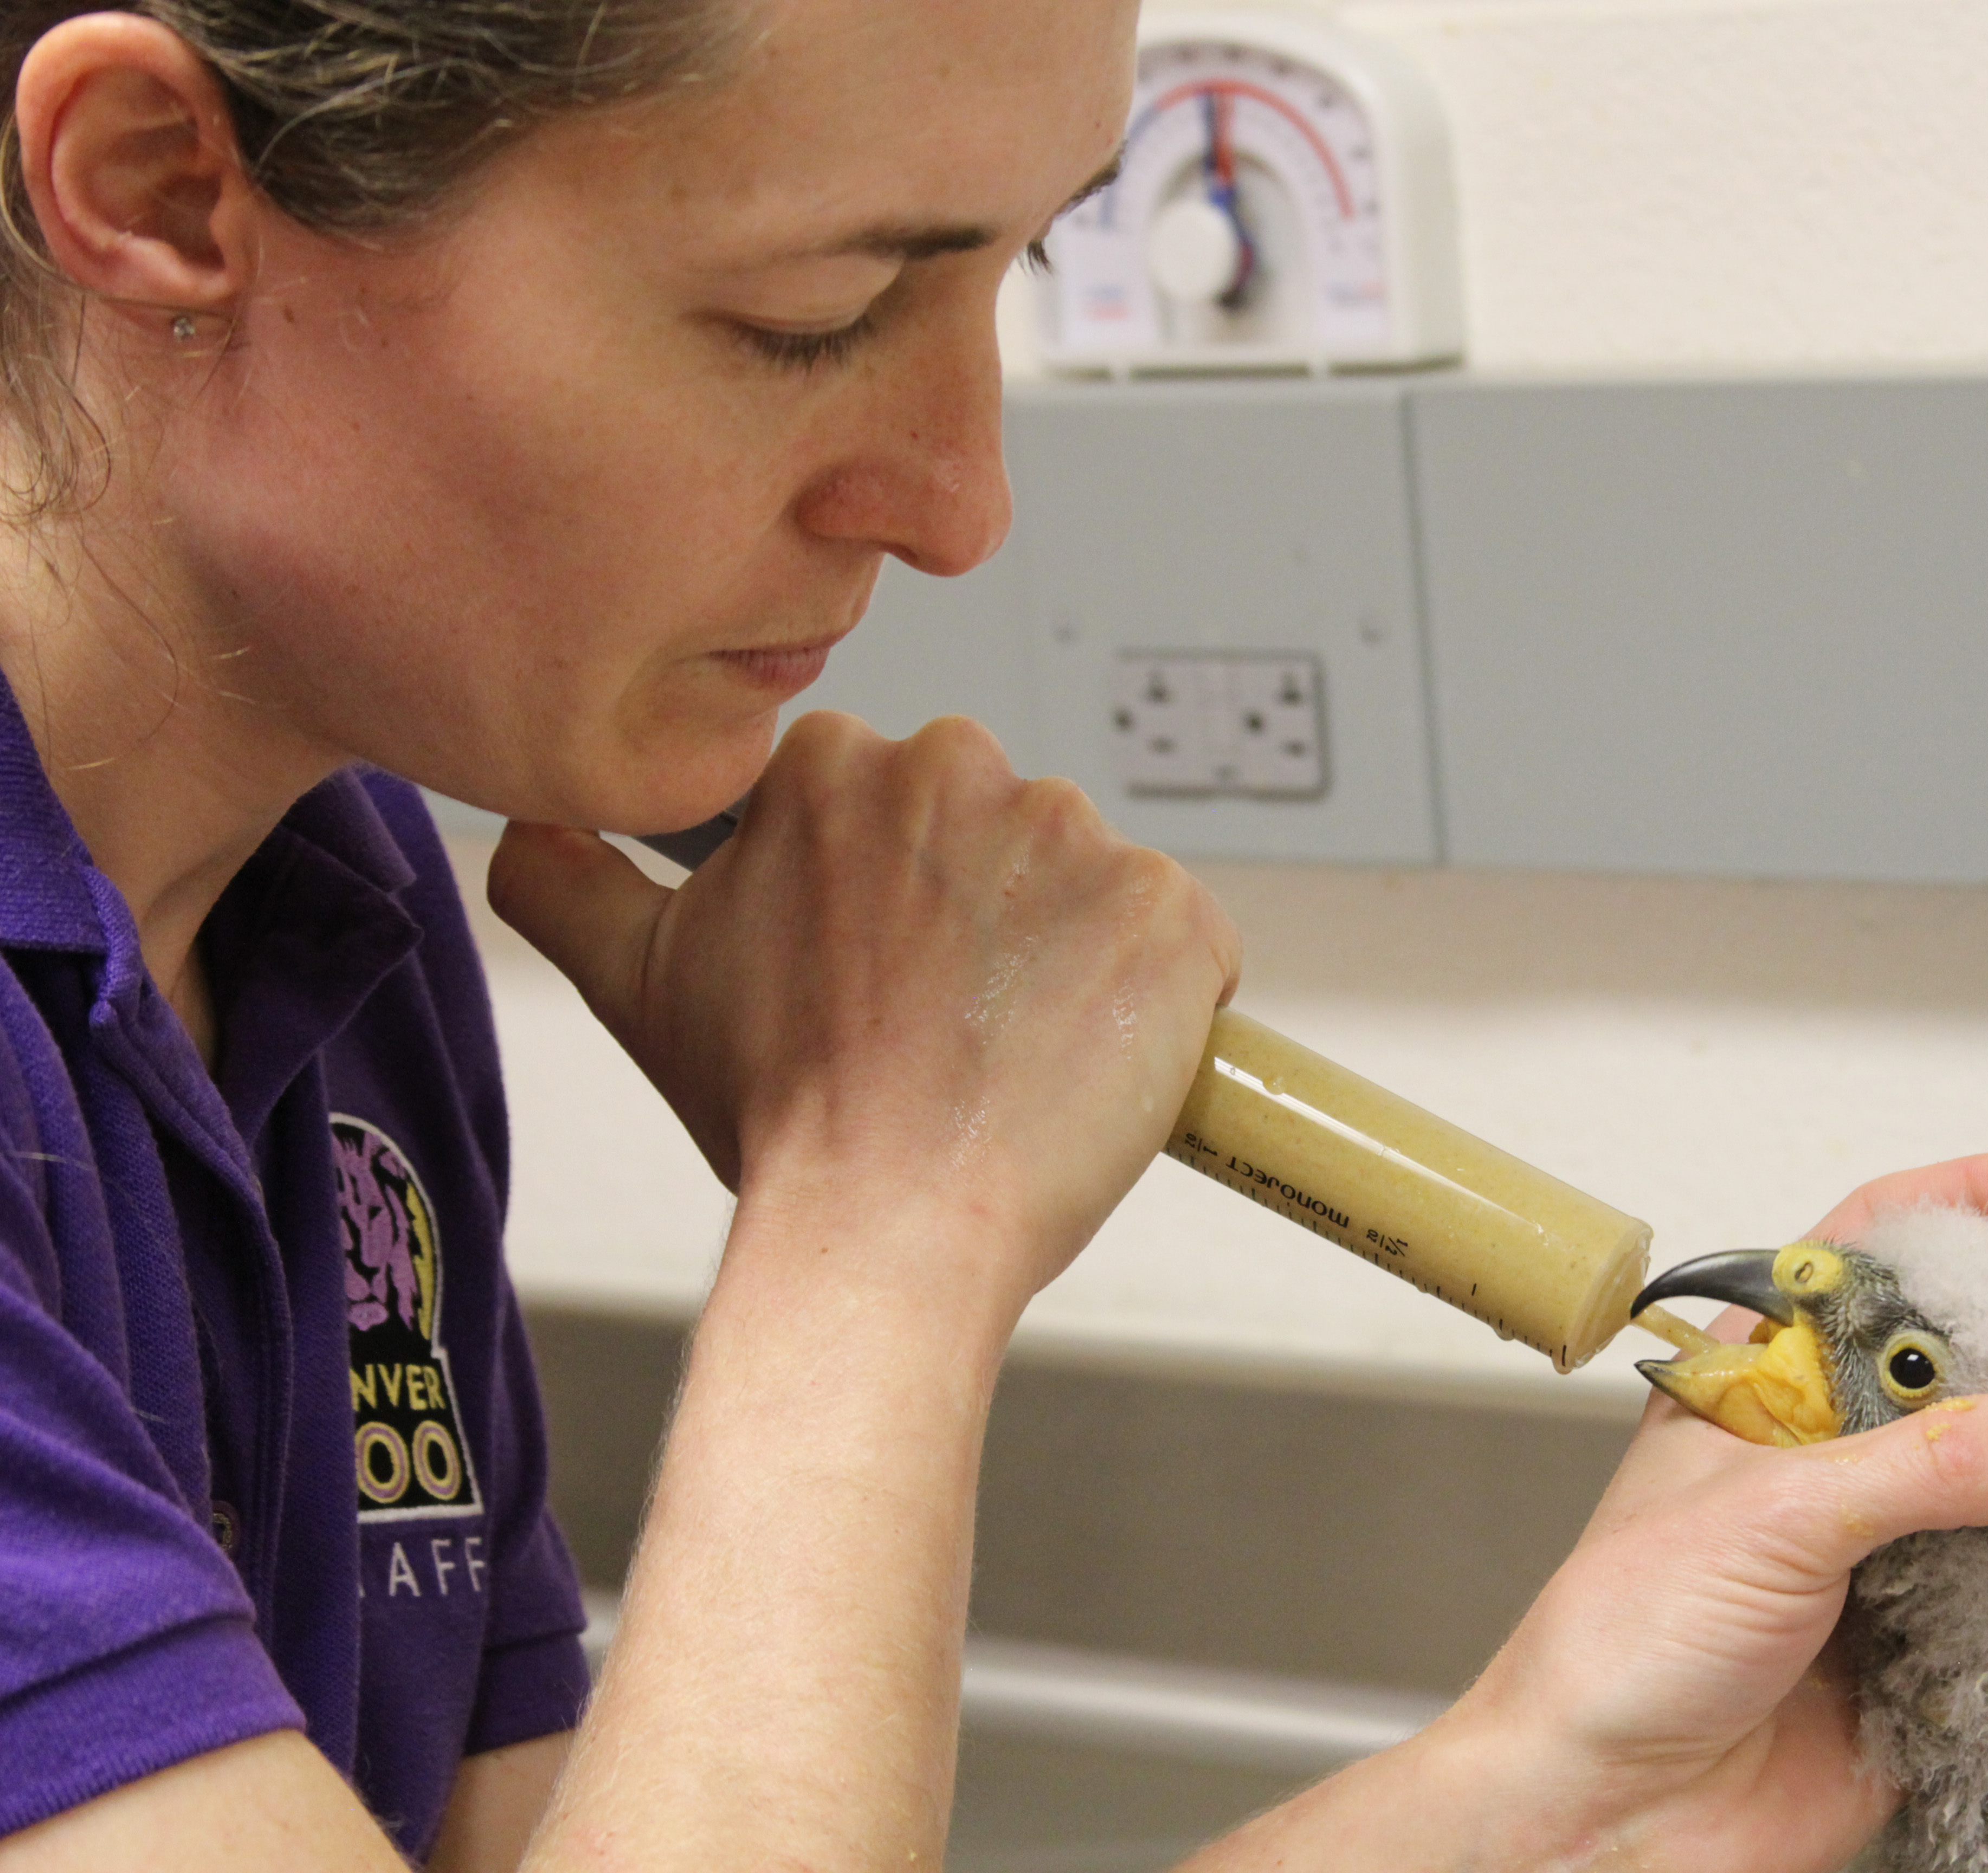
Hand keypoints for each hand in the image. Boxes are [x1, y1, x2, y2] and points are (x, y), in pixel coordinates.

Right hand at [487, 713, 1240, 1313]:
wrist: (887, 1227)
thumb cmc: (777, 1115)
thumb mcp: (635, 979)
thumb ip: (566, 877)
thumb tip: (526, 824)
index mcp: (840, 767)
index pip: (893, 799)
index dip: (890, 896)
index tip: (880, 973)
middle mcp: (964, 772)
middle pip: (997, 829)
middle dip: (983, 913)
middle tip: (941, 1024)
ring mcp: (1082, 842)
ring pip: (1087, 887)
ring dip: (1065, 959)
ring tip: (1009, 1056)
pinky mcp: (1175, 917)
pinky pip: (1184, 943)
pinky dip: (1156, 1003)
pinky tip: (1089, 1064)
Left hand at [1428, 1154, 1987, 1872]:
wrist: (1605, 1818)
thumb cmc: (1620, 1646)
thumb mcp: (1774, 1517)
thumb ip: (1938, 1466)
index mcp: (1766, 1385)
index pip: (1878, 1253)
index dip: (1983, 1209)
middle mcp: (1833, 1457)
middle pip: (1978, 1359)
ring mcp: (1887, 1554)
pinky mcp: (1928, 1652)